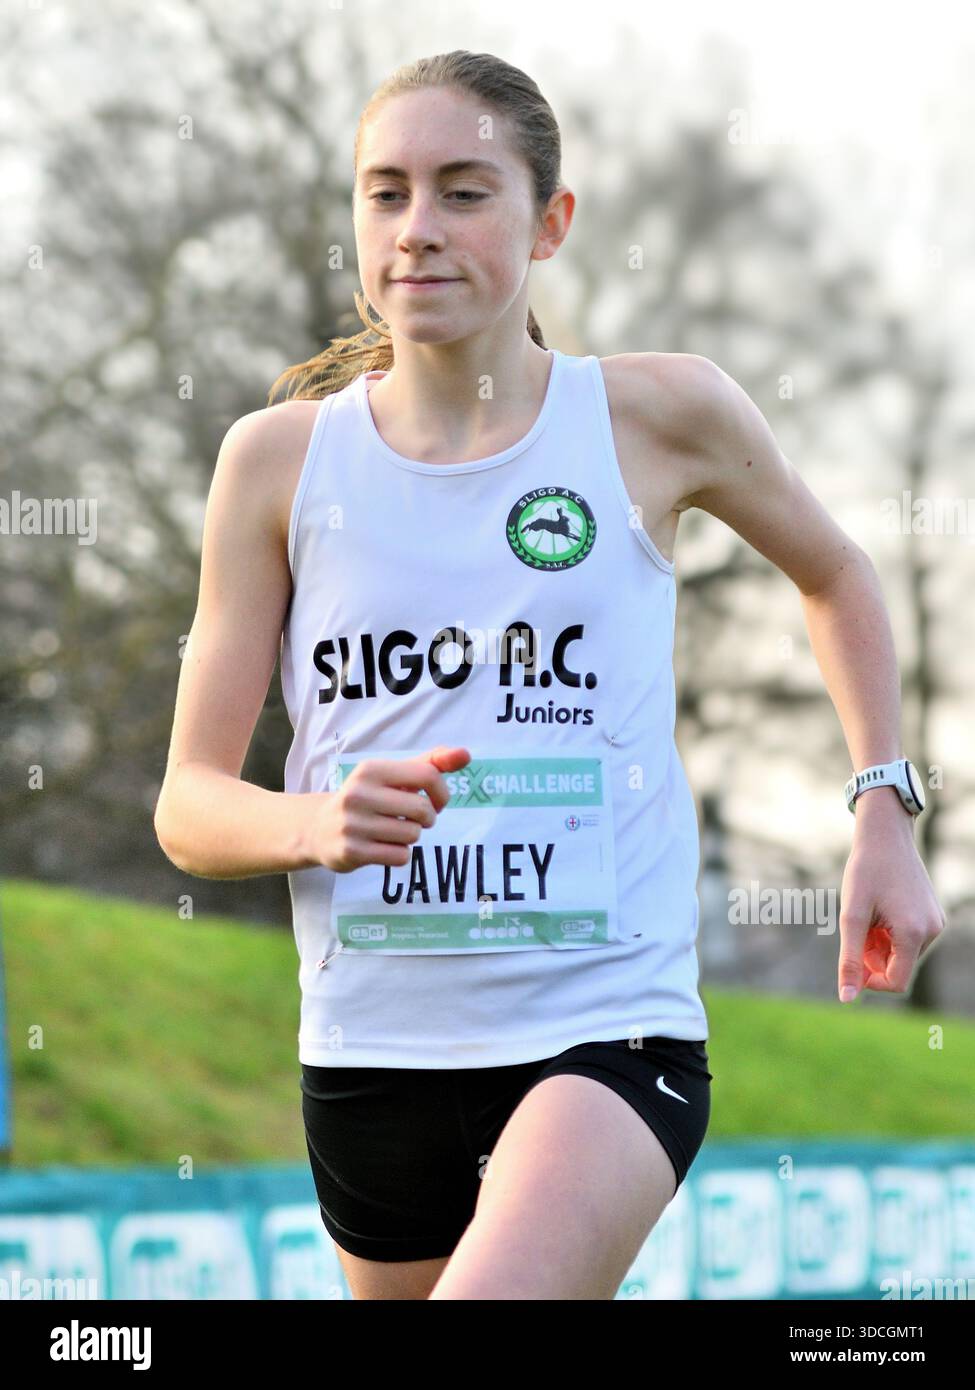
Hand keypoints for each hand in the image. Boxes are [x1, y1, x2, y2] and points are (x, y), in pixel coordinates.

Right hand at [311, 744, 470, 872]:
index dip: (442, 792)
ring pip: (412, 835)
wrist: (319, 828)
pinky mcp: (351, 851)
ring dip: (411, 836)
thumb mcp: (393, 776)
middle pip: (422, 809)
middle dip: (426, 818)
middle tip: (413, 819)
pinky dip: (399, 854)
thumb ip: (430, 763)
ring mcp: (353, 823)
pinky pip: (399, 856)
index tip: (438, 802)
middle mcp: (359, 793)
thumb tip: (465, 755)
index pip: (428, 776)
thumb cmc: (368, 798)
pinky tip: (383, 846)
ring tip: (393, 831)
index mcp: (371, 769)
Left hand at [837, 818, 945, 1000]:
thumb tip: (847, 999)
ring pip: (902, 954)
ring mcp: (935, 923)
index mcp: (913, 933)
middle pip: (897, 967)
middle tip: (856, 928)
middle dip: (872, 957)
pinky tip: (880, 910)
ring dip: (879, 945)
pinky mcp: (933, 915)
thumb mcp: (851, 915)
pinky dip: (890, 934)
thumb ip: (849, 959)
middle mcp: (931, 931)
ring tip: (867, 916)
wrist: (885, 835)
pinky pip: (909, 939)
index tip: (850, 959)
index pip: (895, 982)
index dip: (869, 980)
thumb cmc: (865, 871)